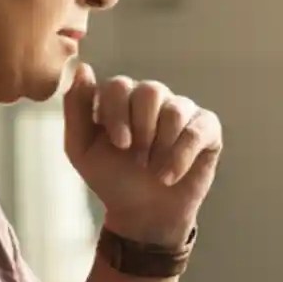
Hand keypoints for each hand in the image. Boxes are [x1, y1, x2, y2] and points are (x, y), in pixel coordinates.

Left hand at [62, 61, 222, 246]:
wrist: (144, 213)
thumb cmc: (112, 179)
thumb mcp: (81, 148)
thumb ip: (76, 108)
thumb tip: (83, 68)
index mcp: (122, 98)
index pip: (119, 86)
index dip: (118, 114)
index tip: (119, 145)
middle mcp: (153, 98)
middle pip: (150, 90)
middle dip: (142, 129)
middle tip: (138, 158)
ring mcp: (182, 110)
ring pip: (175, 110)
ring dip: (161, 148)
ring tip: (154, 171)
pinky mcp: (206, 128)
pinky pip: (198, 130)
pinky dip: (181, 156)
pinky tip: (170, 176)